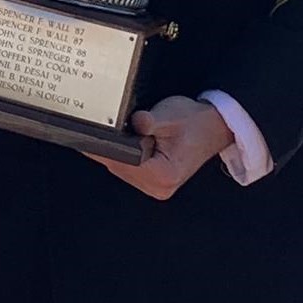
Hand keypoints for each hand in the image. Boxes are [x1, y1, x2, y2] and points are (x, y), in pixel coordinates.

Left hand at [88, 95, 236, 200]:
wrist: (215, 127)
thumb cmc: (196, 122)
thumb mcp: (170, 115)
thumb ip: (148, 121)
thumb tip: (127, 122)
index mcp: (163, 175)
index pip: (121, 162)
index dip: (103, 147)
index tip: (88, 133)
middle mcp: (158, 187)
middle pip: (118, 167)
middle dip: (108, 147)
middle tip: (100, 124)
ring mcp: (155, 187)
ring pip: (121, 168)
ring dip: (116, 151)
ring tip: (127, 131)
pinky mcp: (153, 180)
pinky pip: (129, 168)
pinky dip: (125, 154)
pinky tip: (130, 140)